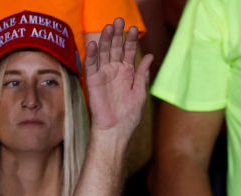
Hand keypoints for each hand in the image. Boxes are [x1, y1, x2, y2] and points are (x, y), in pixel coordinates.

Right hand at [85, 18, 153, 133]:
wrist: (115, 130)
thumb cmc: (129, 115)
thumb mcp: (140, 93)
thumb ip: (142, 74)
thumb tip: (149, 56)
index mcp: (127, 73)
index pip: (128, 52)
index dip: (130, 40)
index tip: (134, 28)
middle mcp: (115, 71)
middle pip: (115, 48)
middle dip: (118, 35)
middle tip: (120, 20)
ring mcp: (103, 74)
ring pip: (103, 53)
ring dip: (105, 39)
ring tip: (109, 27)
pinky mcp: (92, 81)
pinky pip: (91, 65)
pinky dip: (92, 54)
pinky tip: (95, 43)